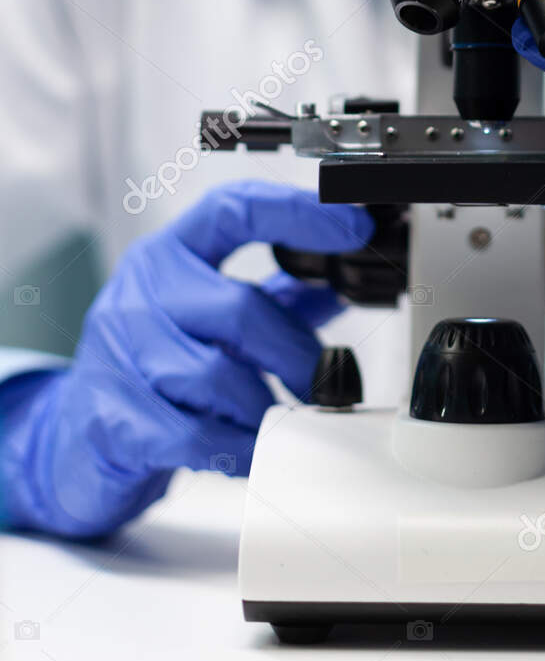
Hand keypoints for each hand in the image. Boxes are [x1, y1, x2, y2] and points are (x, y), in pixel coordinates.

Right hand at [1, 181, 371, 537]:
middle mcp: (139, 293)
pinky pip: (191, 434)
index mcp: (170, 255)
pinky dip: (234, 448)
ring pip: (216, 376)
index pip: (233, 210)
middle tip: (325, 381)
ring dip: (263, 406)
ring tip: (277, 420)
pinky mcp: (111, 416)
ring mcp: (118, 353)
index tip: (353, 229)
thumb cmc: (152, 371)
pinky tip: (246, 450)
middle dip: (296, 352)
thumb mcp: (209, 320)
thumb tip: (341, 281)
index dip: (296, 214)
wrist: (75, 443)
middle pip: (239, 308)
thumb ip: (272, 298)